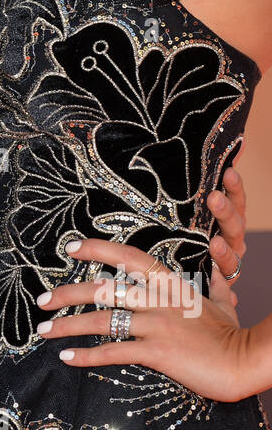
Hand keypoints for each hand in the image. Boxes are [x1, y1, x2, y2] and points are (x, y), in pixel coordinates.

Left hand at [34, 237, 262, 401]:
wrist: (246, 360)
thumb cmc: (234, 334)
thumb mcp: (222, 301)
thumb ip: (212, 285)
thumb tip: (218, 270)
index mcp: (170, 284)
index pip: (128, 257)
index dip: (97, 249)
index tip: (71, 247)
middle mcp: (158, 299)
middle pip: (103, 288)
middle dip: (67, 293)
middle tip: (42, 300)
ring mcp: (157, 325)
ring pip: (102, 319)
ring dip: (67, 325)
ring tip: (44, 331)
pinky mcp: (157, 352)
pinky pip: (114, 352)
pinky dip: (87, 355)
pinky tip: (67, 357)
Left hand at [205, 162, 246, 308]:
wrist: (192, 280)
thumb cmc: (191, 235)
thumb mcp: (195, 209)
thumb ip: (214, 180)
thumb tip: (237, 142)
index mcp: (228, 220)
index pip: (236, 200)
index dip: (235, 186)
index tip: (229, 171)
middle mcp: (231, 240)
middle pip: (234, 225)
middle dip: (225, 212)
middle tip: (214, 199)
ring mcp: (228, 264)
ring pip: (230, 256)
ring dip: (224, 251)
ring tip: (215, 244)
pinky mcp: (220, 286)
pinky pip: (223, 286)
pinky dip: (223, 287)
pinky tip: (222, 287)